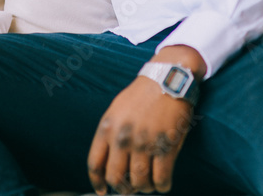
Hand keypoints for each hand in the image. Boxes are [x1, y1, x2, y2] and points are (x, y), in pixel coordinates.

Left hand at [87, 47, 204, 194]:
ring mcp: (144, 144)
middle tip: (130, 188)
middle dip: (123, 188)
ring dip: (144, 187)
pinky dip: (162, 186)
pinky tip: (163, 182)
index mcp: (107, 128)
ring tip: (148, 183)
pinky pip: (161, 179)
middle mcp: (123, 138)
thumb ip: (109, 132)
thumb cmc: (142, 94)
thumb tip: (107, 159)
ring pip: (140, 182)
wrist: (167, 78)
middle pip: (116, 178)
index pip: (95, 164)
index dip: (98, 182)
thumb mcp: (116, 109)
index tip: (102, 190)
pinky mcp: (166, 147)